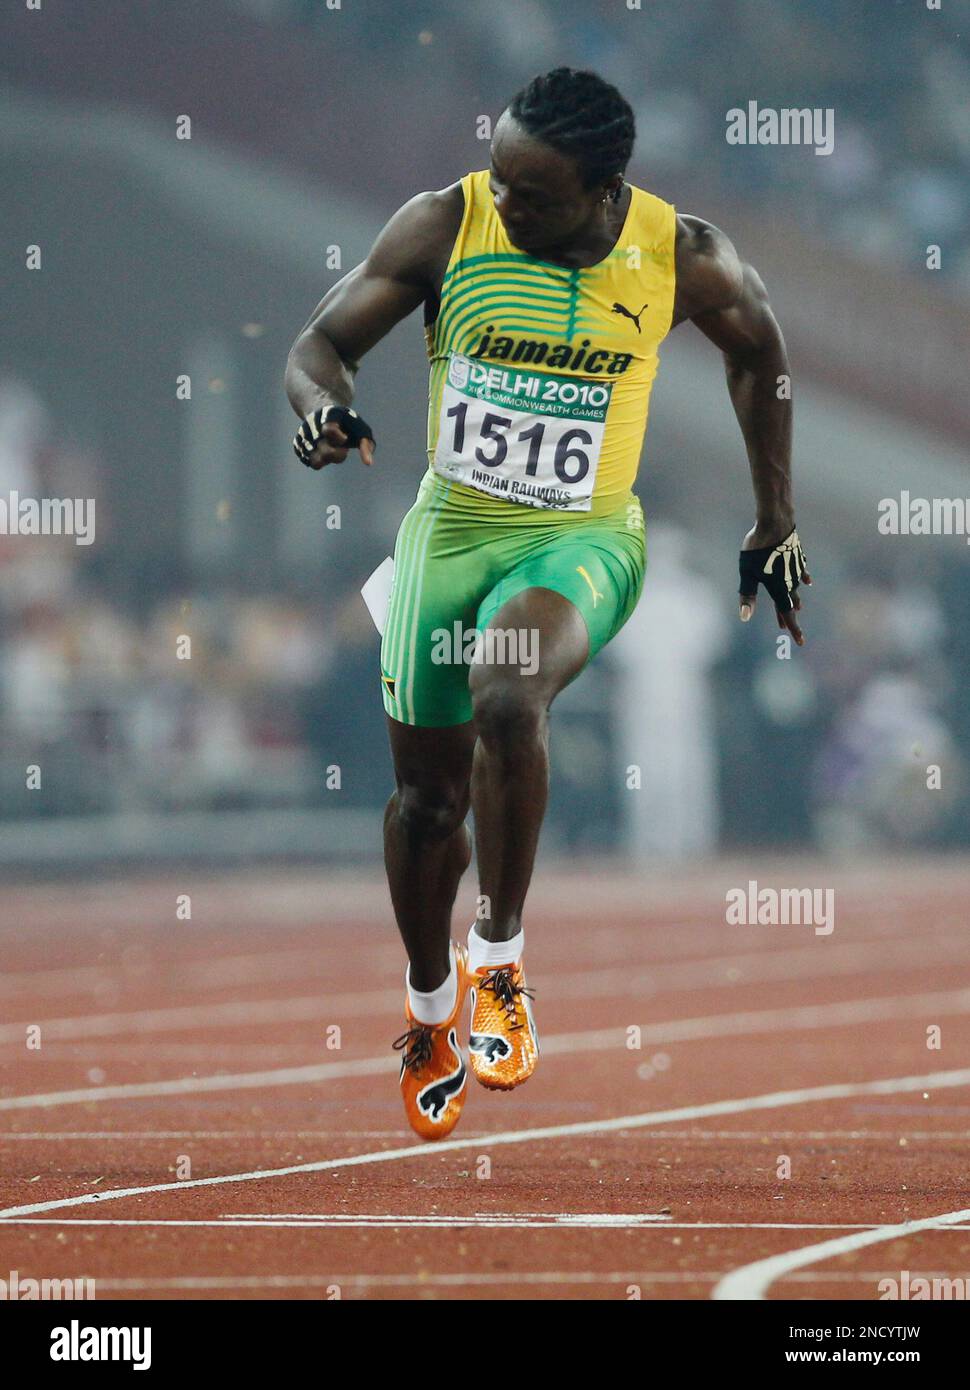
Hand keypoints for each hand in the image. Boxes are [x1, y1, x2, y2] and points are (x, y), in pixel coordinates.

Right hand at [293, 405, 375, 469]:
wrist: (323, 411)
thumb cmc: (346, 424)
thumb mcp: (359, 429)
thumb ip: (366, 444)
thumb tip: (368, 464)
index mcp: (329, 416)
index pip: (330, 431)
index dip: (339, 438)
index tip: (345, 437)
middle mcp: (313, 426)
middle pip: (326, 452)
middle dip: (337, 454)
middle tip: (342, 448)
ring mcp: (304, 436)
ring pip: (315, 461)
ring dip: (326, 460)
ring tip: (331, 450)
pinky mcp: (298, 444)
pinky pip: (307, 461)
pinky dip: (318, 459)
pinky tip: (322, 450)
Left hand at [738, 523, 811, 645]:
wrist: (775, 522)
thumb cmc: (758, 548)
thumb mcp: (748, 574)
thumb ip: (747, 595)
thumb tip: (745, 618)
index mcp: (779, 587)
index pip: (786, 613)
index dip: (793, 628)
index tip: (801, 642)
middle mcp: (790, 580)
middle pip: (790, 601)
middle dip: (788, 615)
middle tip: (785, 627)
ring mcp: (796, 567)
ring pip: (796, 586)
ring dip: (795, 597)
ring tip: (798, 607)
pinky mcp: (797, 555)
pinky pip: (801, 570)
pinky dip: (803, 577)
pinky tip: (808, 581)